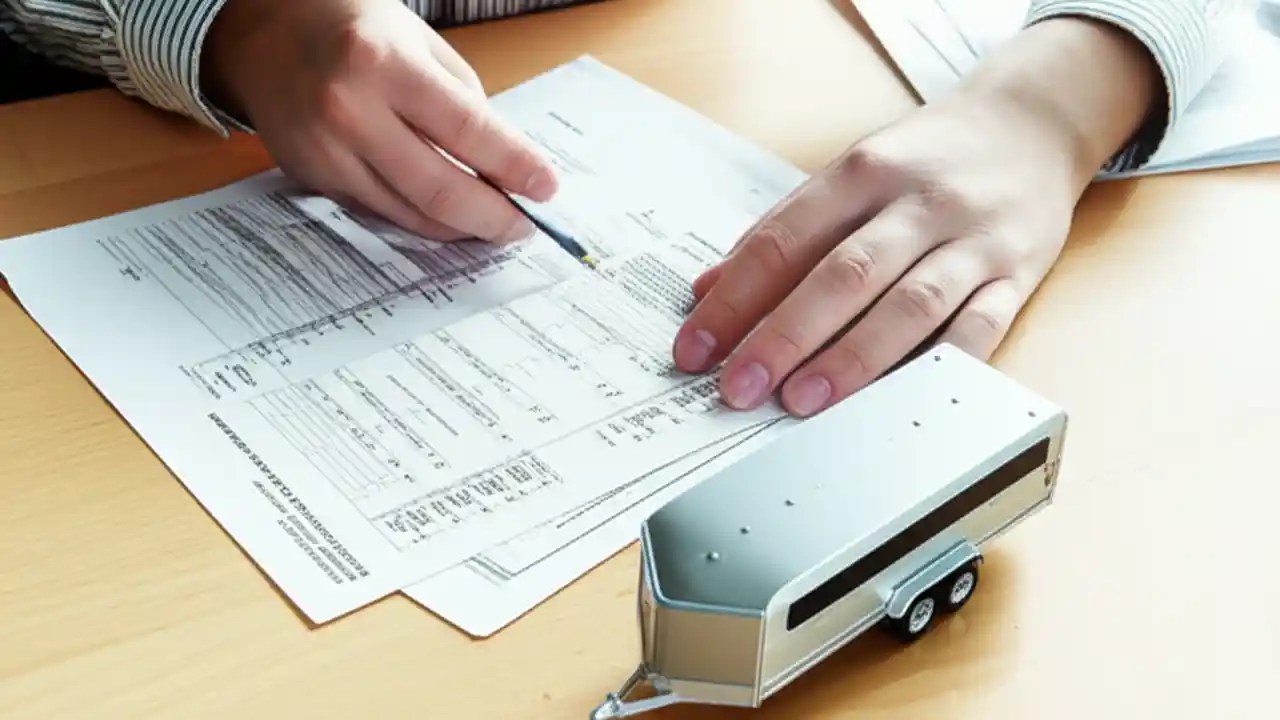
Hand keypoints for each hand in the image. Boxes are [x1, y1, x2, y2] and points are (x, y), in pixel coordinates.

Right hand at [202, 0, 556, 242]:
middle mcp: (349, 110)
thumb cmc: (352, 28)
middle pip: (439, 188)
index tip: (546, 187)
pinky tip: (448, 216)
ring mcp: (326, 151)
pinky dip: (422, 219)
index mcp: (383, 63)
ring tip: (493, 223)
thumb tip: (503, 166)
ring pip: (410, 214)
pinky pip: (381, 213)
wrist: (263, 33)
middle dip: (493, 216)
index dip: (515, 165)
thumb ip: (462, 101)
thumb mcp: (418, 41)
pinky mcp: (313, 178)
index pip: (467, 128)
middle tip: (524, 226)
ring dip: (461, 227)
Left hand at [671, 18, 1158, 416]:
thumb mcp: (850, 175)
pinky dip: (941, 367)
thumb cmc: (925, 160)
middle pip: (844, 274)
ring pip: (910, 305)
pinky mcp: (1018, 277)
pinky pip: (981, 329)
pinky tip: (900, 403)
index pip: (784, 241)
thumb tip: (708, 292)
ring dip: (852, 358)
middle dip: (783, 336)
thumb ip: (783, 232)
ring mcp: (972, 241)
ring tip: (803, 402)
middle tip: (739, 387)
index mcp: (863, 172)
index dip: (734, 299)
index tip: (694, 349)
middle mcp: (918, 203)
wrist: (1032, 125)